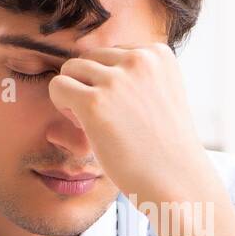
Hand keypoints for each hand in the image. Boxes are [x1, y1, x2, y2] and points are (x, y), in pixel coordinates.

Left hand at [48, 42, 212, 209]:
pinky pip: (57, 86)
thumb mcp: (160, 95)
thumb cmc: (165, 146)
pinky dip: (62, 105)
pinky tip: (82, 126)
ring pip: (71, 68)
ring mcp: (117, 80)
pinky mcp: (95, 102)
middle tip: (106, 120)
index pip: (113, 53)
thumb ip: (135, 74)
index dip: (111, 82)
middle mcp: (140, 59)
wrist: (176, 182)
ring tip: (94, 123)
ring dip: (75, 95)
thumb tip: (90, 62)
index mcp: (158, 54)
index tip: (125, 111)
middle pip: (90, 58)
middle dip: (91, 86)